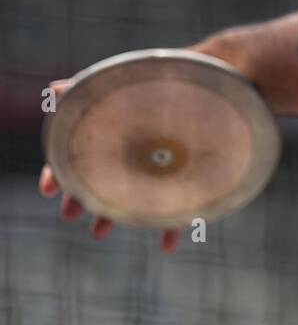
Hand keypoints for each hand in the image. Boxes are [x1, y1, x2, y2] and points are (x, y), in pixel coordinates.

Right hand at [38, 78, 182, 253]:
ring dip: (118, 216)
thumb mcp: (129, 82)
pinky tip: (167, 246)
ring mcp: (167, 168)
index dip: (62, 171)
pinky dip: (174, 227)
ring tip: (98, 234)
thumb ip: (92, 87)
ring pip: (139, 198)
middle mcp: (141, 152)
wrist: (220, 78)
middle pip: (105, 179)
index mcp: (120, 131)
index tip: (49, 191)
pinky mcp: (196, 179)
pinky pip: (185, 209)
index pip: (82, 155)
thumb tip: (54, 89)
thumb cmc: (170, 80)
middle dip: (84, 198)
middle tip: (70, 216)